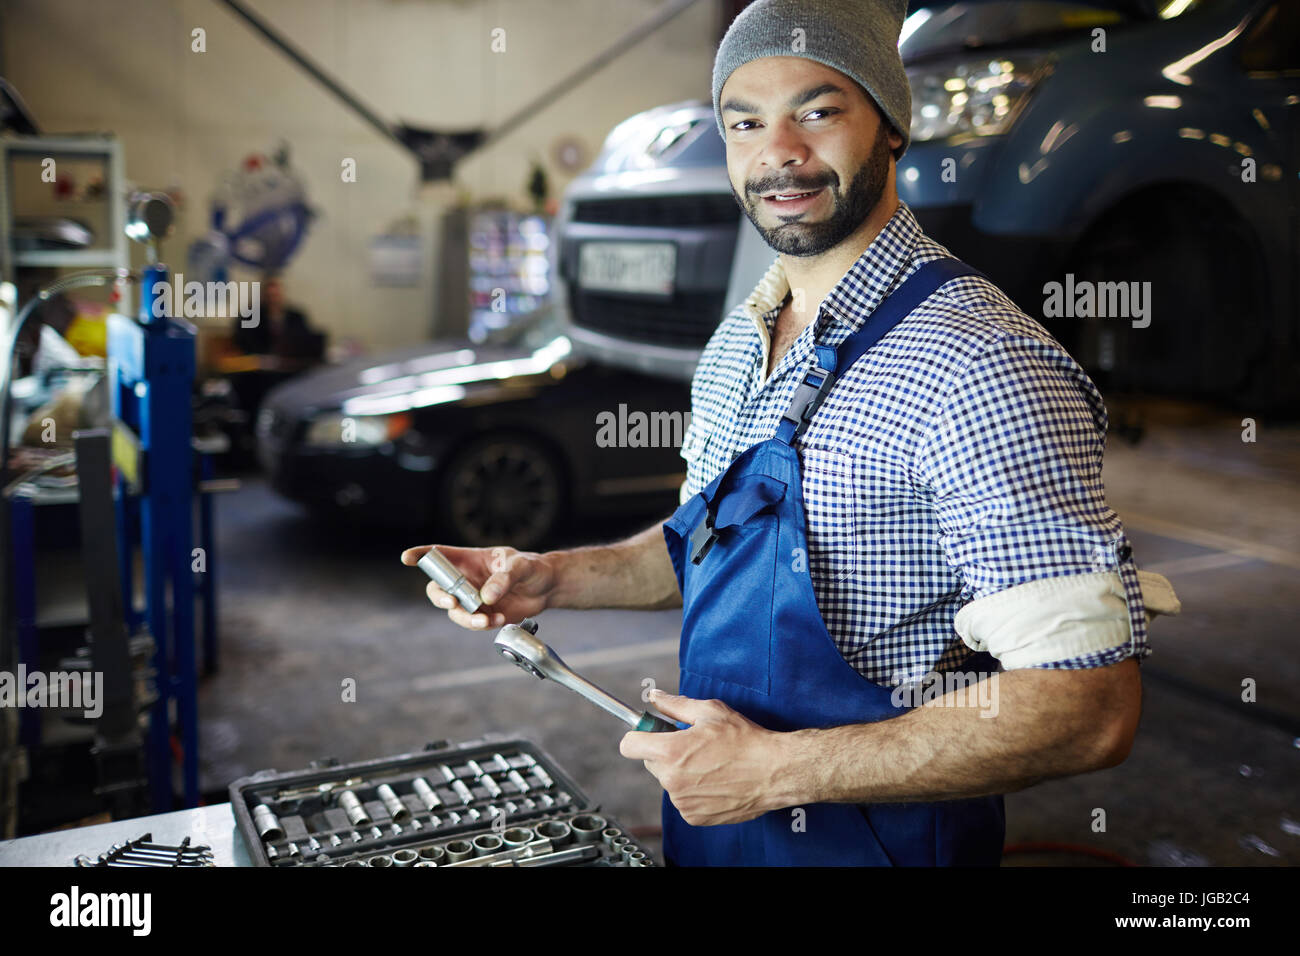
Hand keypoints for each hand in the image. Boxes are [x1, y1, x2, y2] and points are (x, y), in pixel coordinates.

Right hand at [399, 544, 555, 629]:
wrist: (547, 588)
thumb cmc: (532, 568)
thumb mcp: (521, 566)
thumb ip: (503, 579)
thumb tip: (486, 597)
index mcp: (470, 559)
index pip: (440, 554)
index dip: (421, 555)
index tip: (407, 558)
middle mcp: (466, 579)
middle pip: (438, 588)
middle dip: (440, 597)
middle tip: (452, 602)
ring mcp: (472, 599)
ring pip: (454, 611)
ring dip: (466, 617)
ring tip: (486, 619)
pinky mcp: (482, 614)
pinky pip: (473, 623)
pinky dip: (482, 624)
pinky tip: (498, 619)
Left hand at [619, 690, 788, 825]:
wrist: (774, 772)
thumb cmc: (745, 740)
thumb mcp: (710, 712)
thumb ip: (676, 705)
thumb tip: (655, 697)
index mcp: (671, 751)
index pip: (629, 745)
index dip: (638, 736)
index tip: (649, 734)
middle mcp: (672, 780)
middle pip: (650, 763)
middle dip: (665, 753)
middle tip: (693, 746)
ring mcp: (682, 802)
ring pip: (669, 782)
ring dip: (681, 773)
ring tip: (711, 764)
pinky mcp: (694, 817)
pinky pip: (683, 800)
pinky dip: (694, 792)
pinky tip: (716, 781)